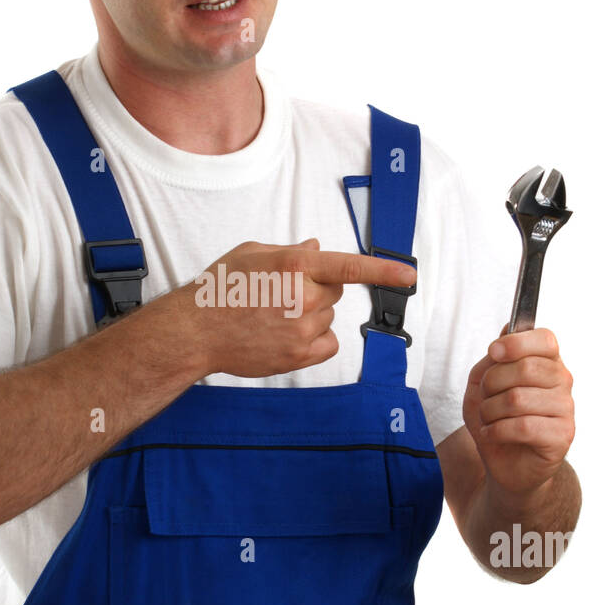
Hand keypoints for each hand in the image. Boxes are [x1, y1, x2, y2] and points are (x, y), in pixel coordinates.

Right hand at [179, 237, 416, 378]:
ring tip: (273, 316)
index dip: (383, 270)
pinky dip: (315, 338)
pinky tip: (286, 334)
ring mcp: (302, 328)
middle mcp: (302, 296)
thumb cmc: (219, 288)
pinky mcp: (299, 355)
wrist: (195, 331)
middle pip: (335, 291)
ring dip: (310, 315)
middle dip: (316, 289)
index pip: (349, 266)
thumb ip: (291, 251)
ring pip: (328, 317)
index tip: (409, 275)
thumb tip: (318, 248)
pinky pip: (328, 343)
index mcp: (294, 265)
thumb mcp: (252, 254)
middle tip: (281, 294)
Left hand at [462, 325, 574, 495]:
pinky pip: (522, 427)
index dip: (517, 342)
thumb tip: (509, 328)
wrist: (505, 464)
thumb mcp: (481, 385)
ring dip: (490, 411)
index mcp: (547, 363)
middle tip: (486, 397)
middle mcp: (562, 382)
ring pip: (518, 399)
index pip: (545, 339)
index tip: (494, 352)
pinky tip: (492, 434)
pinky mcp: (562, 437)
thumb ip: (493, 358)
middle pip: (526, 368)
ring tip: (489, 419)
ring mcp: (566, 410)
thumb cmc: (496, 420)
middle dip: (492, 382)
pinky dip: (496, 431)